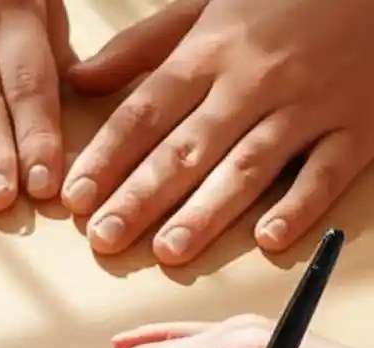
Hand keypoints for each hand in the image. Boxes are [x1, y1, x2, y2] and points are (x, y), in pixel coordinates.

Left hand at [61, 0, 373, 263]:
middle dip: (142, 197)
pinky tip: (269, 239)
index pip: (145, 114)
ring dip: (207, 212)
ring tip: (168, 250)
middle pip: (187, 148)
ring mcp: (308, 105)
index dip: (107, 158)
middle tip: (105, 237)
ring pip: (250, 166)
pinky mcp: (358, 125)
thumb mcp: (201, 7)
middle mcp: (253, 83)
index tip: (75, 198)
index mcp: (208, 54)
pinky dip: (300, 206)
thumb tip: (77, 81)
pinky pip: (328, 171)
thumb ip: (140, 48)